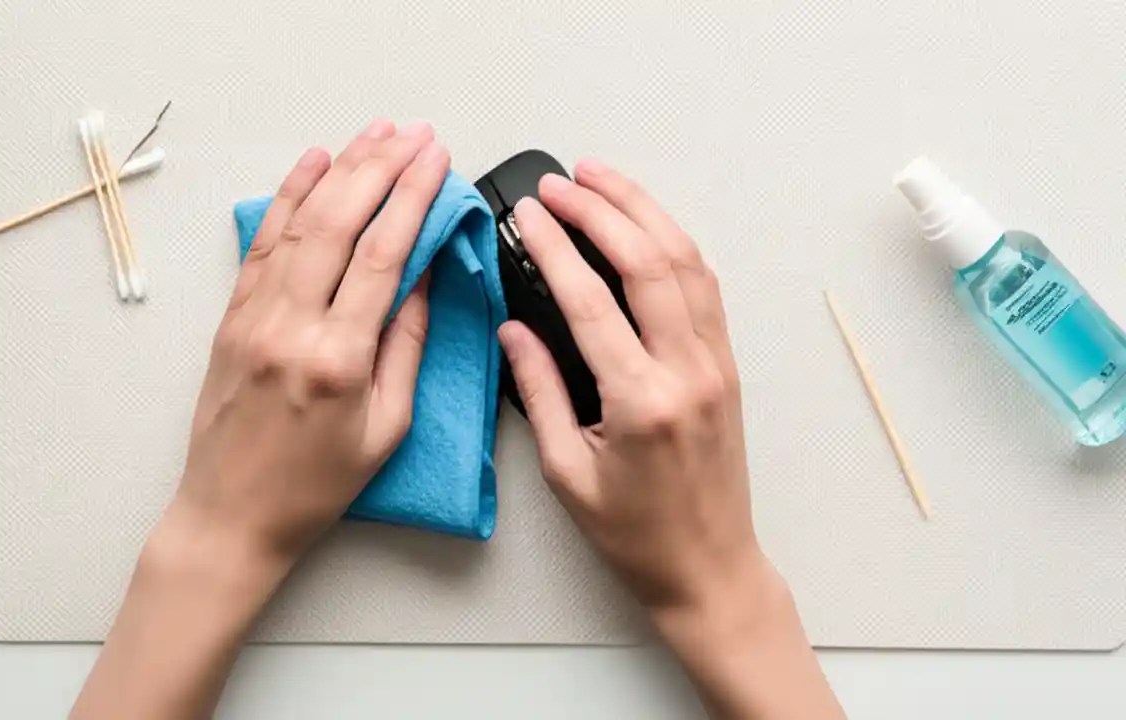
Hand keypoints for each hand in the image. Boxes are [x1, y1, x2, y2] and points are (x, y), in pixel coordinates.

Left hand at [171, 119, 447, 588]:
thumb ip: (406, 347)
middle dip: (382, 168)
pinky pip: (262, 244)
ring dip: (340, 169)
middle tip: (417, 134)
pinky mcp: (231, 317)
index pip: (385, 256)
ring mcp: (253, 317)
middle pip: (340, 223)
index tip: (438, 161)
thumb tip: (424, 277)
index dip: (414, 199)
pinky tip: (312, 163)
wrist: (230, 516)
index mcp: (338, 359)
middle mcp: (290, 326)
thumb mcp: (385, 428)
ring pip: (299, 222)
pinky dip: (288, 197)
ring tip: (375, 132)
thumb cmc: (316, 487)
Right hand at [499, 160, 755, 615]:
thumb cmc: (637, 535)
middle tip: (560, 183)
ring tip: (603, 180)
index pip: (592, 300)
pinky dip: (676, 246)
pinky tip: (649, 225)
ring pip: (686, 263)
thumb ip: (539, 393)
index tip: (530, 214)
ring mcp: (716, 365)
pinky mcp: (727, 367)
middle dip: (601, 209)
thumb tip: (512, 331)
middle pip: (647, 262)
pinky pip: (705, 288)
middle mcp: (688, 373)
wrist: (708, 567)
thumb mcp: (567, 473)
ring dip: (645, 212)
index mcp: (642, 402)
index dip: (558, 247)